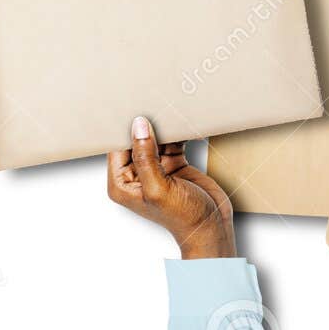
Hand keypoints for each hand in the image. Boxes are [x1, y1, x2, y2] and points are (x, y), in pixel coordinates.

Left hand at [106, 115, 234, 259]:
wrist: (211, 226)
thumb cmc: (182, 217)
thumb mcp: (159, 188)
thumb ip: (145, 157)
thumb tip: (138, 126)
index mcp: (122, 183)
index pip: (117, 148)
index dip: (125, 129)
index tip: (136, 109)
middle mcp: (137, 174)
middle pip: (136, 140)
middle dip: (147, 124)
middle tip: (157, 103)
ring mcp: (157, 169)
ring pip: (156, 138)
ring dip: (165, 126)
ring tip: (173, 109)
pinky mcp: (175, 164)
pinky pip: (173, 142)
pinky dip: (179, 133)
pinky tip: (186, 124)